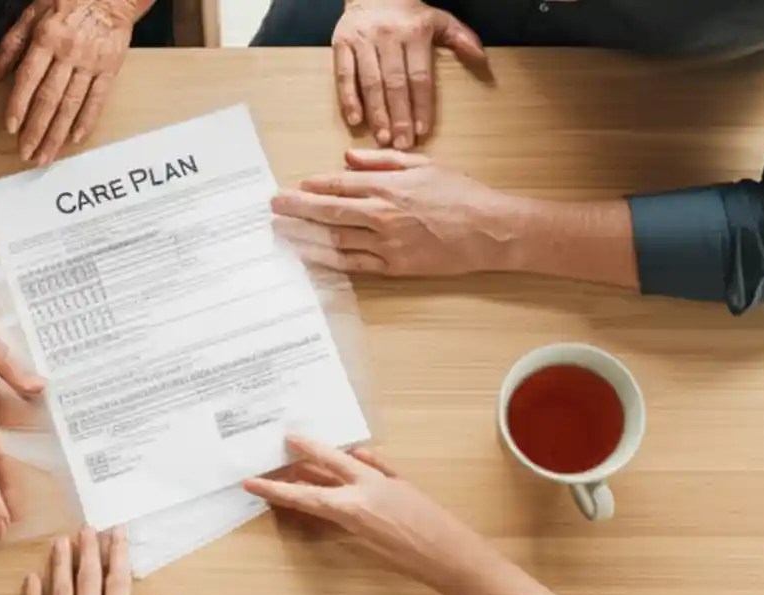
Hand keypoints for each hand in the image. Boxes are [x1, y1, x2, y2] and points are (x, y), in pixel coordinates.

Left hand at [0, 0, 139, 165]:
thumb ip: (12, 43)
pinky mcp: (110, 68)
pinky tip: (75, 139)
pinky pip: (97, 99)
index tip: (11, 128)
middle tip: (26, 153)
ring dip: (57, 134)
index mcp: (47, 37)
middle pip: (49, 99)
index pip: (29, 79)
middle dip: (36, 130)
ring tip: (46, 156)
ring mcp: (91, 62)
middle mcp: (69, 52)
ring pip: (71, 104)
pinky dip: (86, 121)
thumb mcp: (33, 10)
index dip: (18, 106)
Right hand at [244, 436, 485, 587]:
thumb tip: (329, 506)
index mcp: (350, 507)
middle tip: (286, 438)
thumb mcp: (368, 545)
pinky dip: (364, 457)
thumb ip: (346, 520)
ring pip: (349, 459)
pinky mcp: (403, 483)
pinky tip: (358, 452)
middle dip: (304, 451)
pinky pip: (377, 463)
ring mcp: (385, 481)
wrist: (453, 556)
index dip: (275, 489)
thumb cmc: (411, 561)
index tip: (251, 481)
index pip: (303, 496)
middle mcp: (364, 487)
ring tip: (311, 448)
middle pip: (326, 462)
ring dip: (329, 454)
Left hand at [272, 148, 520, 276]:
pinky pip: (351, 264)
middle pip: (328, 211)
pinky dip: (326, 260)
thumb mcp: (424, 164)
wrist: (489, 231)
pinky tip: (308, 256)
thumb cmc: (461, 194)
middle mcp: (381, 215)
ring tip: (281, 232)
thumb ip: (383, 160)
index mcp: (389, 186)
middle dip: (296, 208)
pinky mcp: (392, 267)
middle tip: (274, 206)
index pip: (340, 185)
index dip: (313, 186)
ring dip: (303, 235)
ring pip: (334, 240)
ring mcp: (385, 243)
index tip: (294, 186)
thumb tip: (348, 158)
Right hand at [333, 0, 485, 147]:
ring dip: (376, 113)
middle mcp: (388, 36)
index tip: (422, 130)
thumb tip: (481, 57)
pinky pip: (343, 75)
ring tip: (382, 138)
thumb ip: (460, 38)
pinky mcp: (341, 44)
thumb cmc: (408, 13)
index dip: (421, 104)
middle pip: (394, 83)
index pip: (419, 76)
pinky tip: (355, 120)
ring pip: (370, 82)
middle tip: (402, 143)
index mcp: (415, 32)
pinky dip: (348, 98)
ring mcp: (362, 41)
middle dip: (399, 116)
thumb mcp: (438, 19)